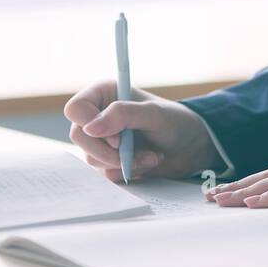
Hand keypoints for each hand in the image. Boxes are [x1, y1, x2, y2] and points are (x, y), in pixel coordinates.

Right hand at [64, 80, 221, 181]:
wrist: (192, 147)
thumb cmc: (176, 122)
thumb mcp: (154, 114)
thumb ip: (123, 115)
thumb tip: (89, 128)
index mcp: (105, 94)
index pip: (76, 109)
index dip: (90, 125)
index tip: (117, 138)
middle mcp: (99, 115)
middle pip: (79, 136)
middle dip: (108, 151)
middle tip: (131, 153)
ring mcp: (103, 139)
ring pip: (92, 158)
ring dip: (124, 162)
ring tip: (151, 155)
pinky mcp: (110, 160)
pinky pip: (105, 173)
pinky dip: (127, 172)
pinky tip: (147, 162)